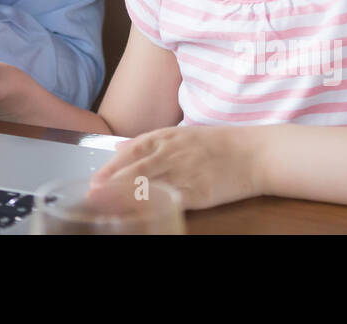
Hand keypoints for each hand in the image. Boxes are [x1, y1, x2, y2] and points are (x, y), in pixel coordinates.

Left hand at [88, 124, 262, 210]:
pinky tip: (139, 213)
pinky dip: (153, 206)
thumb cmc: (216, 144)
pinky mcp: (198, 191)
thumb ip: (149, 142)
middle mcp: (173, 153)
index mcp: (167, 137)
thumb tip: (118, 148)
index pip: (132, 151)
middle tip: (93, 195)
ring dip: (126, 196)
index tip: (95, 180)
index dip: (112, 167)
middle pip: (136, 170)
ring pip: (149, 185)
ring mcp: (185, 172)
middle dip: (112, 183)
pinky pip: (170, 200)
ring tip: (107, 206)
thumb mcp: (181, 134)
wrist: (253, 153)